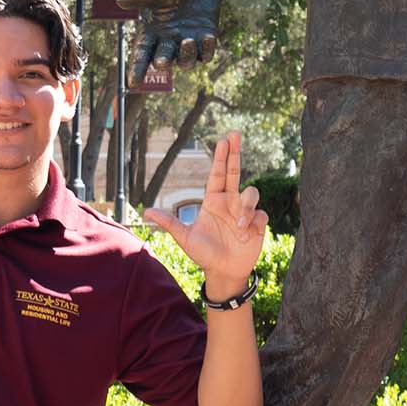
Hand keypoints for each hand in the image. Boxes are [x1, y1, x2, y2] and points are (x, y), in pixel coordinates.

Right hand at [124, 0, 223, 75]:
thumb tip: (120, 1)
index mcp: (152, 33)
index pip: (142, 54)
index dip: (137, 68)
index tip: (134, 83)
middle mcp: (168, 42)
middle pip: (163, 60)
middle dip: (162, 62)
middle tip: (161, 62)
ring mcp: (186, 43)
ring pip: (185, 62)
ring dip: (186, 55)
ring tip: (187, 40)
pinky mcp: (204, 40)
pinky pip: (206, 54)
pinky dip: (207, 49)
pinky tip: (207, 36)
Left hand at [147, 131, 267, 298]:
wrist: (223, 272)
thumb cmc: (203, 254)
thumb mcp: (185, 238)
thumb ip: (169, 223)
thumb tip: (146, 211)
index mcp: (213, 201)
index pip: (217, 174)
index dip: (221, 157)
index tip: (223, 140)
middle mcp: (230, 202)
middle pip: (235, 172)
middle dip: (235, 152)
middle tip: (235, 133)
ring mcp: (245, 211)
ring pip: (251, 194)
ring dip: (246, 208)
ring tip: (239, 227)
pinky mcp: (258, 223)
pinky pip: (260, 213)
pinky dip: (254, 222)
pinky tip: (247, 234)